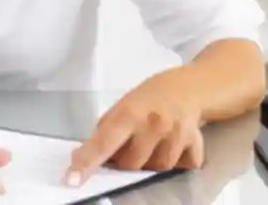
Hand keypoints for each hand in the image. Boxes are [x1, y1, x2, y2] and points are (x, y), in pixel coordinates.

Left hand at [66, 69, 205, 184]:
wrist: (188, 87)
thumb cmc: (149, 97)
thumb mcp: (123, 105)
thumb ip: (108, 130)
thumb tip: (87, 157)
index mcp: (130, 113)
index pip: (104, 143)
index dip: (87, 162)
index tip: (72, 179)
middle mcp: (154, 124)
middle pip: (131, 164)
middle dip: (125, 160)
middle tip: (130, 143)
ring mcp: (177, 135)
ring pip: (156, 169)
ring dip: (150, 162)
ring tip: (152, 141)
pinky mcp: (196, 144)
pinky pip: (182, 167)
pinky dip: (176, 161)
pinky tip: (174, 144)